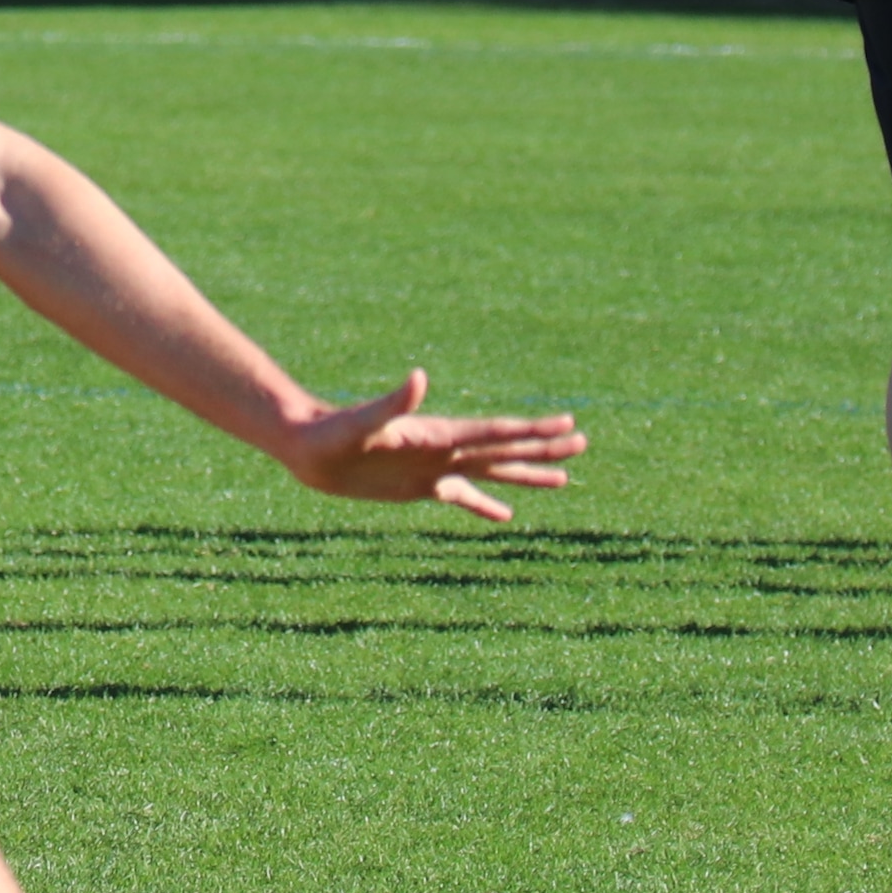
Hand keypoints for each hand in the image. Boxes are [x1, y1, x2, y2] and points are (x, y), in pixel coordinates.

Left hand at [275, 371, 586, 523]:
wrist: (308, 447)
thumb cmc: (331, 432)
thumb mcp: (362, 421)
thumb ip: (392, 403)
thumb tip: (418, 376)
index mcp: (437, 433)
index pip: (494, 432)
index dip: (531, 430)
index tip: (567, 424)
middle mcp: (443, 448)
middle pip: (504, 448)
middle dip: (543, 448)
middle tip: (583, 443)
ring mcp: (434, 467)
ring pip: (492, 471)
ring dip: (526, 474)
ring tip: (565, 478)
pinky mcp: (419, 486)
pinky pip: (461, 497)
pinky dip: (484, 506)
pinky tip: (506, 515)